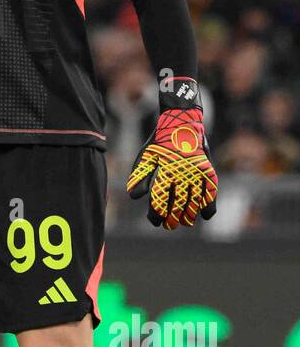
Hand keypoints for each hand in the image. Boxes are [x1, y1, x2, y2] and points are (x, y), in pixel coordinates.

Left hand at [126, 106, 217, 229]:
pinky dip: (210, 205)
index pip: (159, 200)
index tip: (154, 220)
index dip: (156, 214)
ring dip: (190, 215)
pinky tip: (206, 215)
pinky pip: (211, 191)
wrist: (181, 121)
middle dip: (172, 219)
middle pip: (177, 205)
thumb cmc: (161, 142)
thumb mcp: (146, 156)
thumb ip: (139, 176)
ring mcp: (196, 172)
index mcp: (164, 170)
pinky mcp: (207, 169)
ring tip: (185, 222)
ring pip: (194, 202)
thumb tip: (134, 198)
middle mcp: (181, 173)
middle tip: (169, 226)